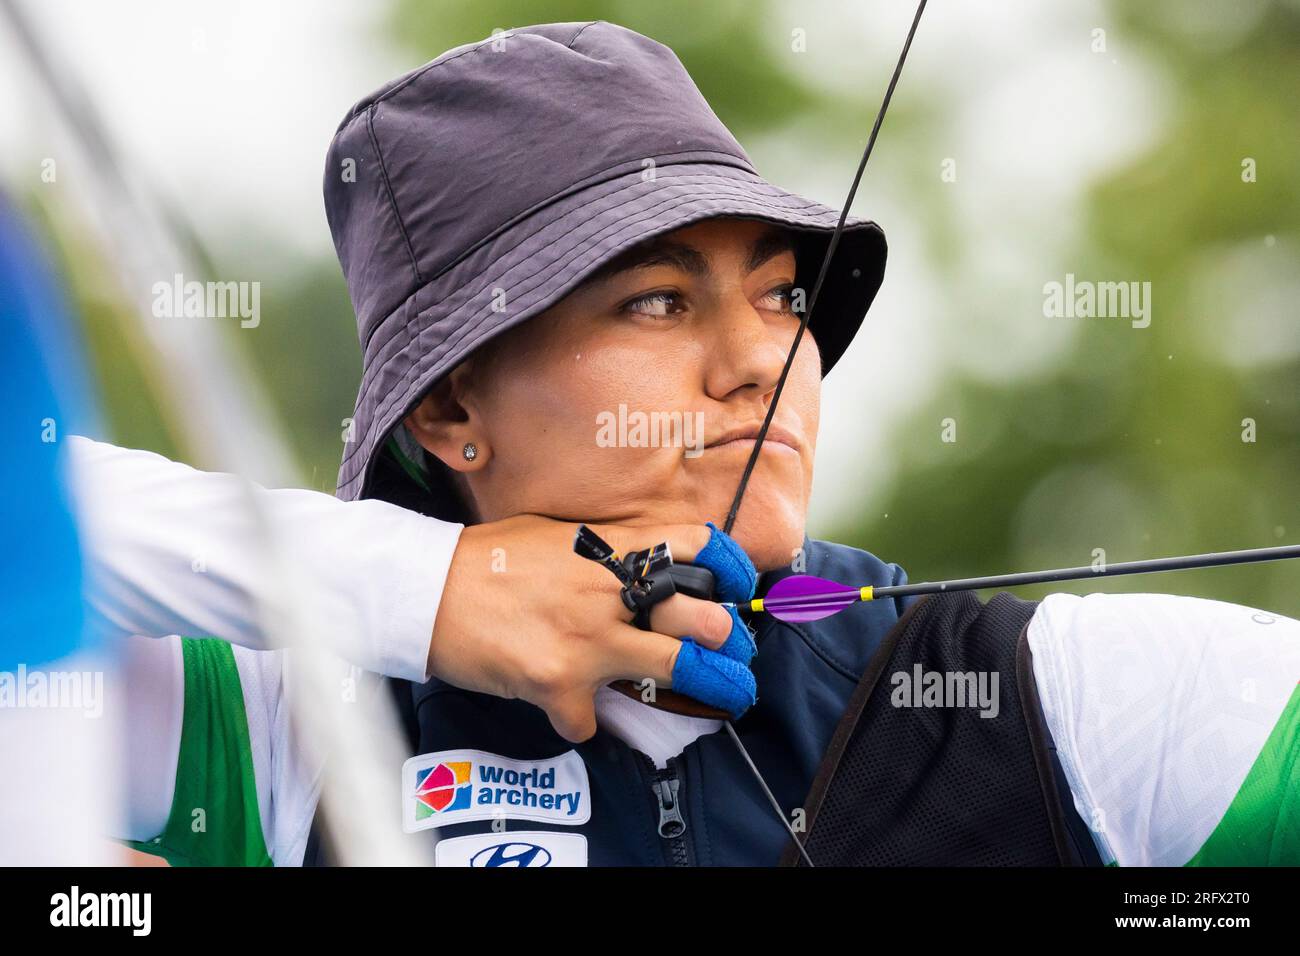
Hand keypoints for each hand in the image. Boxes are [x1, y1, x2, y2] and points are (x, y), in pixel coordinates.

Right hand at [427, 515, 738, 740]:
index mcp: (610, 549)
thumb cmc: (488, 558)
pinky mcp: (559, 683)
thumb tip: (644, 565)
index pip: (696, 546)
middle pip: (703, 618)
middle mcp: (608, 592)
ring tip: (719, 696)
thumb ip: (605, 550)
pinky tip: (566, 709)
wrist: (426, 588)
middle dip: (729, 639)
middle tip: (734, 651)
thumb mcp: (557, 535)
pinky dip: (580, 720)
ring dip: (701, 687)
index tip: (738, 586)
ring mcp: (587, 640)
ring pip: (674, 670)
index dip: (729, 567)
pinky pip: (590, 721)